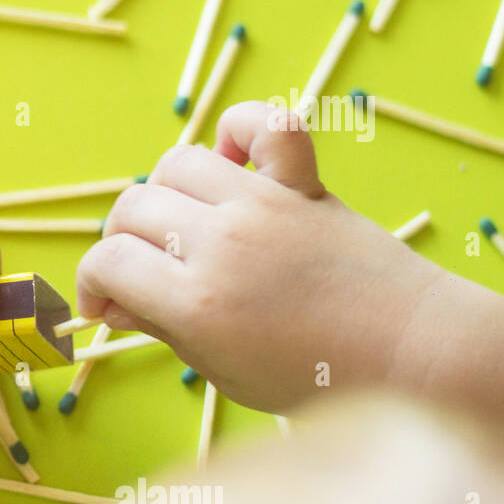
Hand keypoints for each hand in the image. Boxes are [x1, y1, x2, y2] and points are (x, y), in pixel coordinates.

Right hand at [75, 101, 444, 412]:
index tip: (107, 305)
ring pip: (177, 163)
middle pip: (131, 208)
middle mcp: (223, 243)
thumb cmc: (318, 378)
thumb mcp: (224, 372)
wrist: (410, 353)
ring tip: (184, 224)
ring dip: (165, 194)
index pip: (107, 262)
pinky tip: (234, 165)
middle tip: (143, 273)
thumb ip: (165, 329)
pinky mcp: (302, 184)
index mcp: (198, 302)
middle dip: (121, 243)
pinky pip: (263, 125)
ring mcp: (263, 205)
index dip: (93, 284)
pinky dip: (240, 132)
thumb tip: (119, 303)